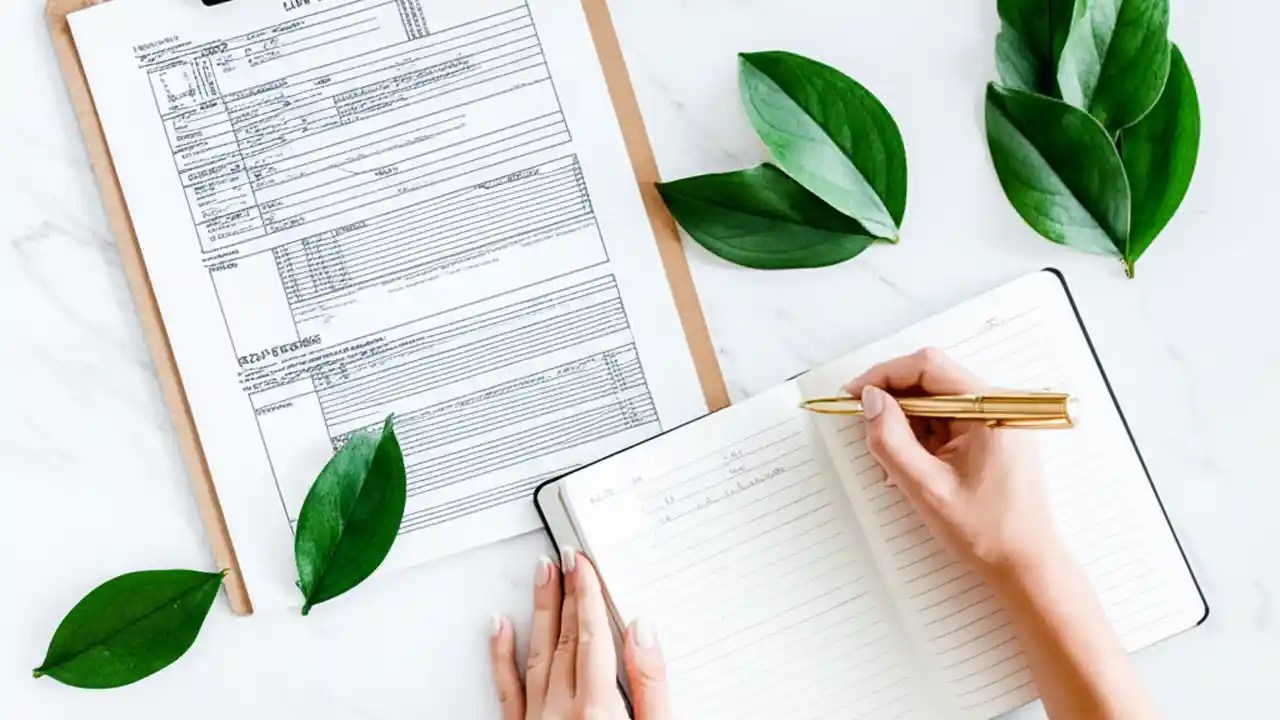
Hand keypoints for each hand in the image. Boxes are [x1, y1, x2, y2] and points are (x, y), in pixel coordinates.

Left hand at [489, 549, 671, 719]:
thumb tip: (643, 633)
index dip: (587, 595)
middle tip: (566, 558)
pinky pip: (507, 690)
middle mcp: (561, 711)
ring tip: (543, 574)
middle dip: (568, 593)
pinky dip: (502, 655)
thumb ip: (650, 685)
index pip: (591, 636)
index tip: (583, 564)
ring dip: (541, 610)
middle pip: (565, 638)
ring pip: (537, 654)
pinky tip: (500, 626)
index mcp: (597, 709)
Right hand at [844, 348, 1066, 581]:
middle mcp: (998, 406)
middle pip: (931, 381)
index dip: (884, 375)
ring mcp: (997, 421)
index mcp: (990, 409)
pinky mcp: (992, 437)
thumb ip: (891, 440)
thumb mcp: (926, 487)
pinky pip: (948, 422)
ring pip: (936, 402)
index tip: (854, 395)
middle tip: (864, 426)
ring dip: (907, 424)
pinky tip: (912, 467)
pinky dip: (923, 439)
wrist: (1026, 567)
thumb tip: (870, 400)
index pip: (928, 367)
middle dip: (894, 402)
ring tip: (892, 464)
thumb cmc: (986, 533)